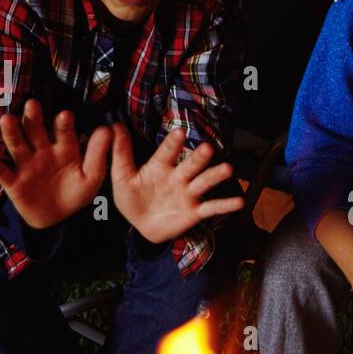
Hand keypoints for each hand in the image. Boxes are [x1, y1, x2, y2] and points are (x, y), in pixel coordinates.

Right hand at [0, 99, 109, 229]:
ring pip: (17, 145)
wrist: (57, 220)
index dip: (63, 124)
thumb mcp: (91, 177)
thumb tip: (108, 129)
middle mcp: (43, 152)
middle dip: (34, 118)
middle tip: (32, 104)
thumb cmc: (76, 194)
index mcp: (64, 149)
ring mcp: (26, 165)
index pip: (64, 133)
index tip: (65, 115)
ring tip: (7, 120)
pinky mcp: (13, 181)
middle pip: (36, 132)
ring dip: (12, 133)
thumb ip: (98, 154)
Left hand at [110, 125, 243, 243]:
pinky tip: (238, 202)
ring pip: (203, 182)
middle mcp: (177, 178)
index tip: (179, 133)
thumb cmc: (132, 199)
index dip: (173, 144)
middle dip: (199, 157)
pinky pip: (211, 208)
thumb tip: (114, 126)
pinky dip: (224, 205)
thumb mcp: (122, 176)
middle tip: (207, 148)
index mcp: (159, 167)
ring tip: (227, 170)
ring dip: (215, 176)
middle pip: (190, 165)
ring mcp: (187, 194)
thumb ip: (121, 153)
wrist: (140, 227)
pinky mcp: (194, 212)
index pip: (167, 153)